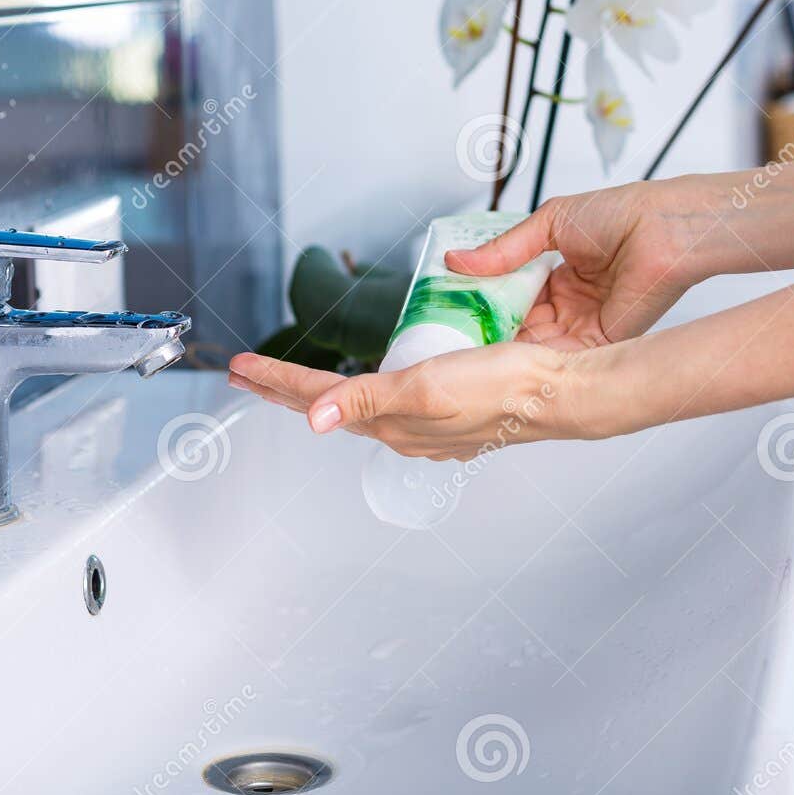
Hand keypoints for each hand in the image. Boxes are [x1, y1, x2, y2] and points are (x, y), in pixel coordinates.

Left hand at [228, 342, 573, 460]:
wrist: (556, 394)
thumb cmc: (500, 387)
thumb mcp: (426, 387)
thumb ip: (367, 400)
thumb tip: (316, 420)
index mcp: (388, 420)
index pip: (316, 398)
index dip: (273, 381)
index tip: (237, 367)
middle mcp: (399, 428)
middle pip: (326, 405)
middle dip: (281, 390)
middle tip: (244, 376)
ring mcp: (424, 425)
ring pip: (355, 406)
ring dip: (318, 394)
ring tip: (291, 385)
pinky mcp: (447, 414)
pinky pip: (388, 405)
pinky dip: (362, 395)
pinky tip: (370, 392)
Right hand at [447, 177, 722, 347]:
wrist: (664, 227)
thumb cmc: (620, 214)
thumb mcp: (549, 223)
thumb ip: (502, 250)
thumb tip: (456, 261)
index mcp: (560, 274)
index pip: (513, 298)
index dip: (485, 305)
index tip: (453, 312)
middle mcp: (570, 304)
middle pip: (521, 325)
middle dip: (490, 331)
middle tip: (452, 338)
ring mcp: (584, 324)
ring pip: (536, 344)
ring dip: (506, 347)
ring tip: (468, 350)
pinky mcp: (600, 342)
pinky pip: (560, 355)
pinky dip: (533, 357)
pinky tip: (502, 357)